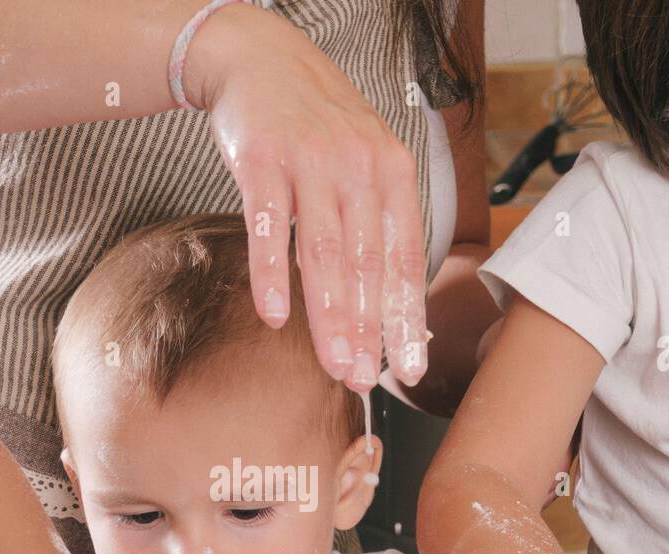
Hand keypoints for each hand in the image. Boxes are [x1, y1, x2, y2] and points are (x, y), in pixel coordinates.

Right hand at [185, 4, 429, 390]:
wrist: (259, 58)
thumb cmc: (315, 124)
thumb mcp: (363, 161)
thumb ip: (377, 222)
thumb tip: (387, 301)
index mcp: (391, 173)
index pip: (404, 258)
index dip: (407, 318)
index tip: (409, 368)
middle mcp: (357, 166)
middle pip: (365, 265)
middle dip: (366, 330)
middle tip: (363, 380)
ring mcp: (309, 161)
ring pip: (322, 253)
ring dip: (328, 316)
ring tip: (332, 364)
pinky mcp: (261, 158)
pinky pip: (267, 226)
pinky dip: (269, 274)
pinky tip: (274, 316)